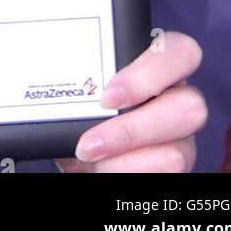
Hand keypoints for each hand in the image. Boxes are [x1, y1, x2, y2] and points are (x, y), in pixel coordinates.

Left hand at [55, 31, 206, 172]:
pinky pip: (164, 178)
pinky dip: (128, 175)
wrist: (79, 147)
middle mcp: (178, 100)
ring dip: (124, 161)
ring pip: (176, 154)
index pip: (181, 52)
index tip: (107, 96)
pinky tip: (100, 170)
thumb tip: (40, 64)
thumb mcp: (79, 82)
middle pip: (190, 108)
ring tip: (88, 158)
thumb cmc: (81, 107)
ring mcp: (181, 140)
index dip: (149, 74)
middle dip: (131, 130)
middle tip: (89, 141)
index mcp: (160, 66)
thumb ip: (78, 72)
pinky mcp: (173, 169)